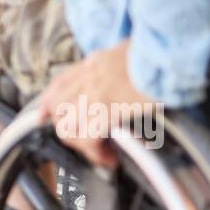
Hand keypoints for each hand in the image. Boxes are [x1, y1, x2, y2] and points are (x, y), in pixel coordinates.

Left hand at [32, 40, 155, 167]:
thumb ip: (115, 63)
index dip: (48, 102)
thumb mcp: (128, 51)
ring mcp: (94, 94)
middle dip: (67, 129)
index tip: (43, 115)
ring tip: (99, 152)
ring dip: (81, 144)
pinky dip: (96, 154)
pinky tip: (109, 159)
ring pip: (68, 127)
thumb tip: (118, 73)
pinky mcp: (106, 111)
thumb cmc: (157, 53)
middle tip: (85, 141)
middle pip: (58, 109)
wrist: (166, 54)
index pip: (59, 84)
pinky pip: (88, 140)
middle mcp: (87, 77)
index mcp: (93, 62)